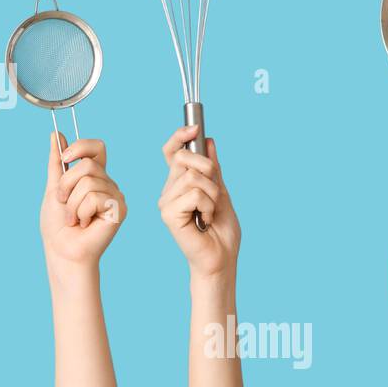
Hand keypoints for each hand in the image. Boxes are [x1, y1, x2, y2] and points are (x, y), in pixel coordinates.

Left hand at [40, 134, 126, 266]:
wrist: (61, 251)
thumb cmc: (58, 225)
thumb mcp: (53, 188)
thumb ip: (56, 163)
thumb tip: (55, 134)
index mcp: (95, 177)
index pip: (97, 148)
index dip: (81, 147)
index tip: (65, 158)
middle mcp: (108, 184)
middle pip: (87, 165)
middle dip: (66, 185)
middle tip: (64, 203)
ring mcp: (116, 196)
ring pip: (89, 182)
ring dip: (72, 203)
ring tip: (74, 218)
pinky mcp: (120, 209)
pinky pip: (95, 198)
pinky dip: (81, 212)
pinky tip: (84, 225)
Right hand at [158, 126, 239, 280]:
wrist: (221, 258)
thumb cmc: (221, 231)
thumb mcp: (221, 191)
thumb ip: (213, 168)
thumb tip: (208, 141)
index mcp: (179, 184)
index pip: (172, 153)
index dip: (180, 136)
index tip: (194, 128)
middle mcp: (168, 191)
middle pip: (185, 159)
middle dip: (209, 171)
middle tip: (214, 195)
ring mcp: (166, 202)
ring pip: (194, 177)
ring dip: (212, 195)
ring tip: (210, 213)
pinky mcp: (168, 213)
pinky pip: (195, 194)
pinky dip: (208, 206)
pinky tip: (204, 221)